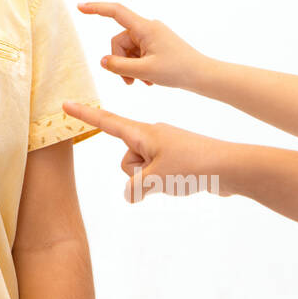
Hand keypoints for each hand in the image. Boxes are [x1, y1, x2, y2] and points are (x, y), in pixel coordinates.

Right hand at [63, 101, 231, 201]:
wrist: (231, 166)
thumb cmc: (192, 166)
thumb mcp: (156, 179)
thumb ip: (134, 188)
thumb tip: (130, 194)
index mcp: (143, 132)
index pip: (107, 122)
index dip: (85, 115)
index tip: (65, 104)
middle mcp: (151, 135)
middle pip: (127, 158)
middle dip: (137, 173)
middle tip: (162, 176)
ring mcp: (165, 146)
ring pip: (142, 168)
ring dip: (152, 179)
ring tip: (176, 179)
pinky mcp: (177, 157)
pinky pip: (158, 171)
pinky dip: (164, 180)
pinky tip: (183, 181)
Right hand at [77, 1, 211, 90]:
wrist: (203, 76)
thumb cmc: (178, 71)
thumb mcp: (145, 71)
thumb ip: (119, 66)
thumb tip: (102, 61)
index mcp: (145, 28)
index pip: (116, 12)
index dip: (96, 8)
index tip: (80, 7)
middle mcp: (148, 28)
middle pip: (119, 41)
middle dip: (120, 62)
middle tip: (130, 82)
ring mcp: (152, 37)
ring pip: (127, 51)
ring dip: (130, 68)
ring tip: (143, 83)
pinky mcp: (156, 45)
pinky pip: (137, 54)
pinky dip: (139, 67)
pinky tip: (149, 81)